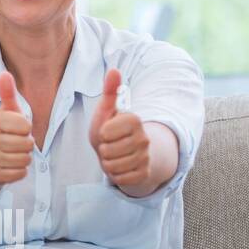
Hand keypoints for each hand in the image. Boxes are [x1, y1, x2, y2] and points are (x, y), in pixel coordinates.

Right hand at [0, 71, 33, 183]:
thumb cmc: (3, 130)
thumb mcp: (7, 111)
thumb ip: (7, 93)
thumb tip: (4, 74)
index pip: (26, 126)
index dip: (26, 128)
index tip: (16, 128)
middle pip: (27, 144)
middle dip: (26, 144)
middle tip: (15, 143)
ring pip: (25, 159)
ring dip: (24, 157)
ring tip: (13, 153)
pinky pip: (21, 173)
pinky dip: (20, 170)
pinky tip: (10, 164)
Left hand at [89, 68, 150, 188]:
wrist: (126, 154)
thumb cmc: (111, 130)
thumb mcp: (106, 111)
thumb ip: (109, 92)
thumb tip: (114, 70)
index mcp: (134, 120)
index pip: (106, 132)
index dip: (101, 134)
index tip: (108, 132)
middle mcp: (144, 138)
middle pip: (107, 151)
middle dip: (103, 150)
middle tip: (110, 146)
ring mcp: (147, 157)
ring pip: (112, 166)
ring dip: (108, 163)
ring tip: (115, 156)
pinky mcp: (145, 174)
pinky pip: (120, 178)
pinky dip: (115, 175)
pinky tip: (121, 167)